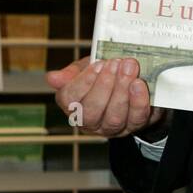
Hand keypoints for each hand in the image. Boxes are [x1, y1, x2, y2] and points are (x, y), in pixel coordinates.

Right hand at [46, 57, 168, 139]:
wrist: (134, 82)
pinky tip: (139, 85)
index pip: (70, 99)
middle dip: (104, 86)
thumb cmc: (105, 76)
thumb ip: (73, 72)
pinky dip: (138, 101)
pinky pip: (136, 119)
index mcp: (72, 105)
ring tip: (130, 69)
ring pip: (114, 117)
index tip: (98, 64)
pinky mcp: (134, 127)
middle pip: (91, 112)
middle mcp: (89, 122)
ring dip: (122, 92)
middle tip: (116, 64)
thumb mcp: (87, 69)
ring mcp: (112, 128)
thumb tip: (52, 78)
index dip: (84, 82)